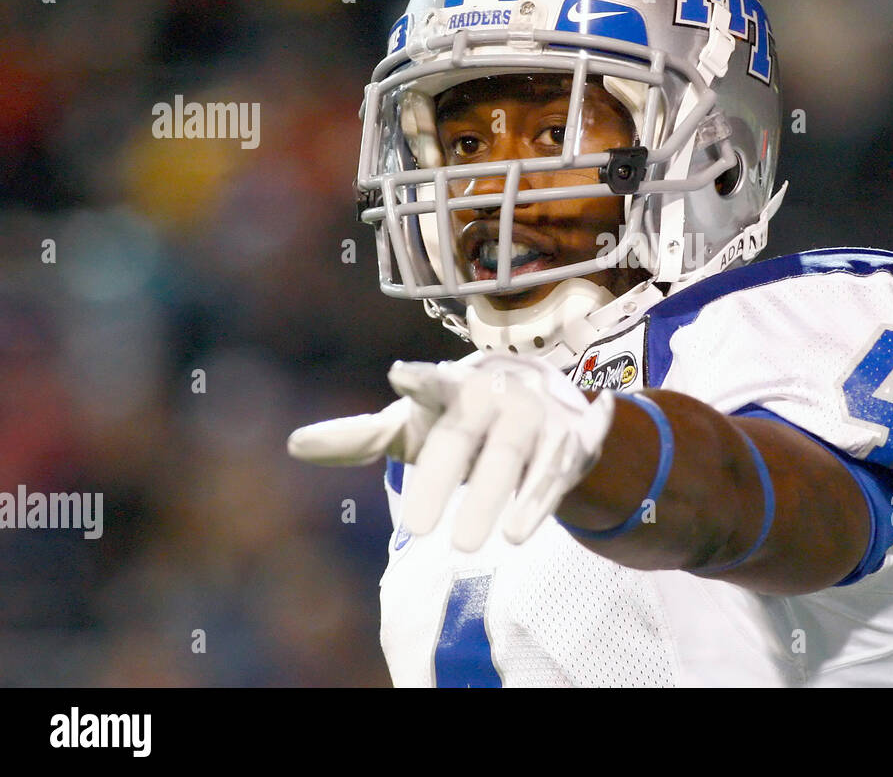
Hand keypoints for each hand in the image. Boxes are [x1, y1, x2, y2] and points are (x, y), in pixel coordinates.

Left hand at [288, 354, 615, 551]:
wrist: (542, 401)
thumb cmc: (460, 419)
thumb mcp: (412, 427)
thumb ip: (359, 437)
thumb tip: (293, 444)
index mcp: (451, 387)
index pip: (432, 383)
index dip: (419, 381)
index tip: (401, 376)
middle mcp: (495, 395)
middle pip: (469, 435)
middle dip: (448, 477)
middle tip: (418, 531)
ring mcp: (536, 414)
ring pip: (517, 454)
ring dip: (502, 497)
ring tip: (480, 544)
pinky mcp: (570, 438)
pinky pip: (554, 472)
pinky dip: (538, 502)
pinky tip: (519, 531)